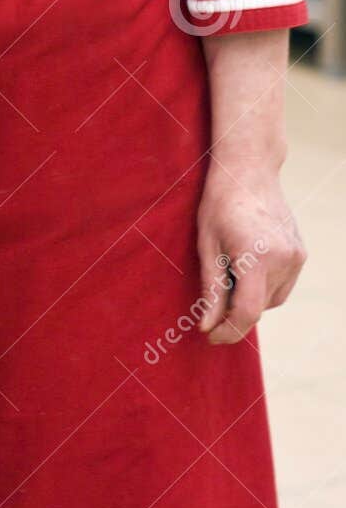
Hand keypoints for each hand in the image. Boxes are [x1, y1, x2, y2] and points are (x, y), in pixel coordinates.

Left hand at [196, 162, 305, 344]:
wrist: (248, 170)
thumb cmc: (219, 204)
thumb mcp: (206, 246)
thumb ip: (210, 289)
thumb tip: (207, 326)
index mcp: (257, 257)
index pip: (246, 312)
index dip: (228, 331)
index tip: (210, 336)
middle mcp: (284, 260)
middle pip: (259, 308)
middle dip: (234, 316)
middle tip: (210, 308)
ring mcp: (297, 257)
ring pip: (272, 300)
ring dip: (250, 300)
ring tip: (228, 272)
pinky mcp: (301, 253)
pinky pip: (281, 286)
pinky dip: (263, 287)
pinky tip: (246, 266)